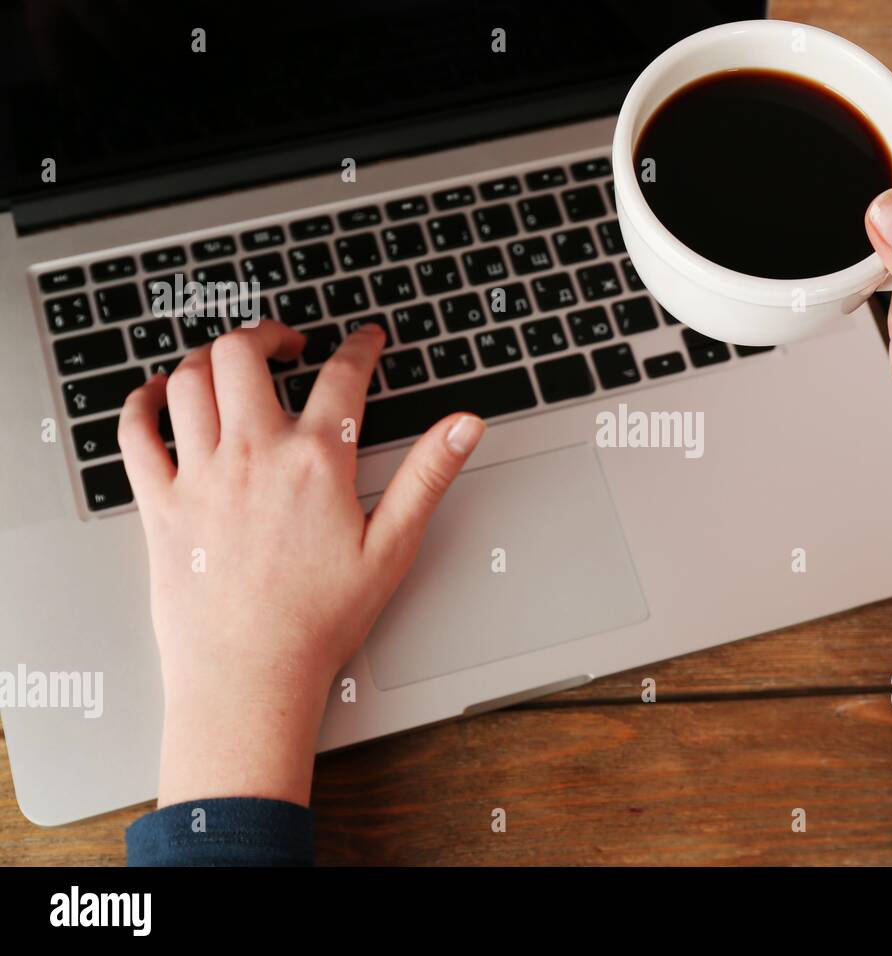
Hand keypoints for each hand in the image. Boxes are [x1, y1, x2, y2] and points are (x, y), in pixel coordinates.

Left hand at [118, 321, 484, 805]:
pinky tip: (156, 396)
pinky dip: (141, 401)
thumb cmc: (319, 621)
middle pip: (244, 354)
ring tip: (231, 365)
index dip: (361, 346)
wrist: (249, 675)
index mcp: (316, 462)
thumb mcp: (392, 547)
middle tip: (288, 344)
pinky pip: (135, 431)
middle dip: (269, 334)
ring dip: (209, 358)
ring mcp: (200, 474)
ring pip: (189, 379)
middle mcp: (253, 454)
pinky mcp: (160, 502)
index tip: (367, 340)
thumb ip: (428, 476)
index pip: (344, 376)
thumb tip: (464, 426)